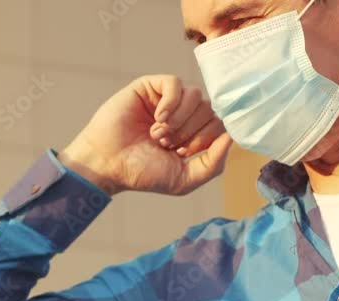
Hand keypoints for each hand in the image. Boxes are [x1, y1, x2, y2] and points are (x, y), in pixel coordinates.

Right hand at [59, 75, 231, 196]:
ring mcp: (167, 100)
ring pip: (196, 95)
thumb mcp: (184, 179)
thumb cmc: (142, 173)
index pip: (220, 125)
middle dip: (190, 131)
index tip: (181, 152)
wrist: (107, 164)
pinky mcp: (150, 87)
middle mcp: (183, 115)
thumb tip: (232, 137)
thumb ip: (213, 163)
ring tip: (158, 134)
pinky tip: (157, 118)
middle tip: (166, 144)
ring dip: (180, 119)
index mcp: (193, 135)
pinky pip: (175, 83)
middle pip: (210, 109)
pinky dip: (171, 103)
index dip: (205, 138)